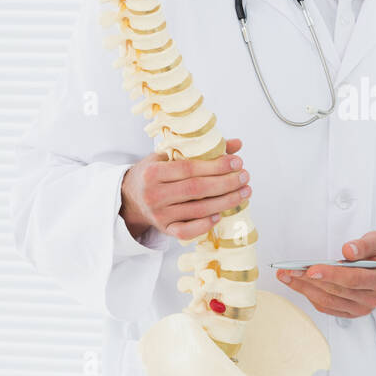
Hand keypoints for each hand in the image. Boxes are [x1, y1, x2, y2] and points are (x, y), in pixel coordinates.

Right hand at [120, 138, 250, 241]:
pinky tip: (220, 214)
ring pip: (197, 210)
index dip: (216, 165)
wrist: (130, 198)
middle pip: (196, 189)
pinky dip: (205, 224)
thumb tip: (237, 145)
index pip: (190, 168)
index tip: (237, 161)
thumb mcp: (169, 156)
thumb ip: (202, 150)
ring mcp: (159, 215)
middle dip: (226, 183)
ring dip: (225, 202)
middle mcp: (154, 194)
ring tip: (244, 192)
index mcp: (153, 172)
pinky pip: (187, 231)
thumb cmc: (154, 173)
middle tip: (245, 177)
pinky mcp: (164, 230)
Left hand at [275, 231, 375, 317]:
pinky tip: (299, 285)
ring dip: (304, 289)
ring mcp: (361, 308)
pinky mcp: (351, 313)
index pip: (352, 279)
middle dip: (309, 280)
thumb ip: (365, 245)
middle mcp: (371, 298)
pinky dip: (311, 297)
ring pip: (327, 301)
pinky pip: (327, 307)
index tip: (311, 269)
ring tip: (287, 276)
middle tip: (289, 269)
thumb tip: (348, 250)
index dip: (330, 275)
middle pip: (335, 291)